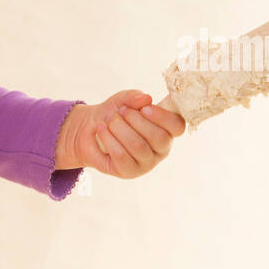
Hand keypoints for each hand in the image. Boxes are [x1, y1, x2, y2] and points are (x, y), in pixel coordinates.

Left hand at [59, 90, 185, 178]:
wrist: (91, 128)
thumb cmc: (116, 113)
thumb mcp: (123, 100)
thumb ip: (134, 97)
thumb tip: (146, 99)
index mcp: (167, 130)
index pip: (177, 127)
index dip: (163, 117)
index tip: (145, 108)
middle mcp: (161, 149)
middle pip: (159, 138)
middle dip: (136, 120)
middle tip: (121, 111)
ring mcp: (146, 163)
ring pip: (139, 146)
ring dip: (120, 128)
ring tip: (109, 119)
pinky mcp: (129, 172)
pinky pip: (121, 156)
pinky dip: (109, 138)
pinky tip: (102, 129)